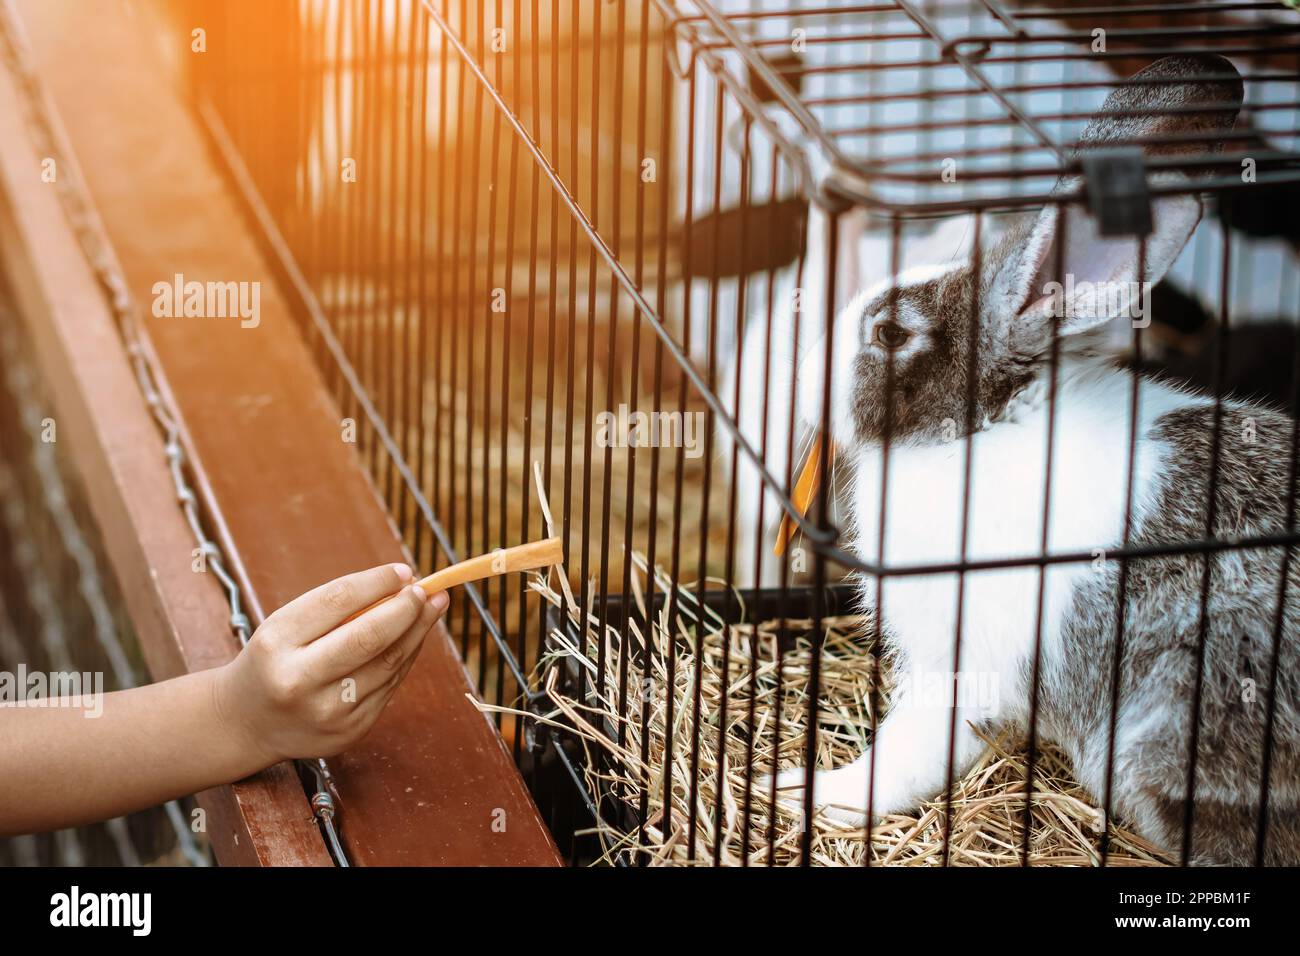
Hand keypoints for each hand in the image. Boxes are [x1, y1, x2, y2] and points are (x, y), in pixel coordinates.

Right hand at [212, 563, 447, 763]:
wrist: (247, 723)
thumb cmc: (275, 659)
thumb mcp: (286, 626)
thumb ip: (337, 607)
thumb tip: (401, 584)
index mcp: (277, 642)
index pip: (337, 601)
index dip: (378, 582)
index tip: (403, 570)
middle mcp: (299, 680)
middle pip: (369, 636)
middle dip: (406, 608)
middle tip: (428, 589)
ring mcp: (327, 710)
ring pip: (388, 662)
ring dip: (418, 630)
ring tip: (433, 606)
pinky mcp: (350, 731)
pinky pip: (390, 685)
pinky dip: (407, 656)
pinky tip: (415, 637)